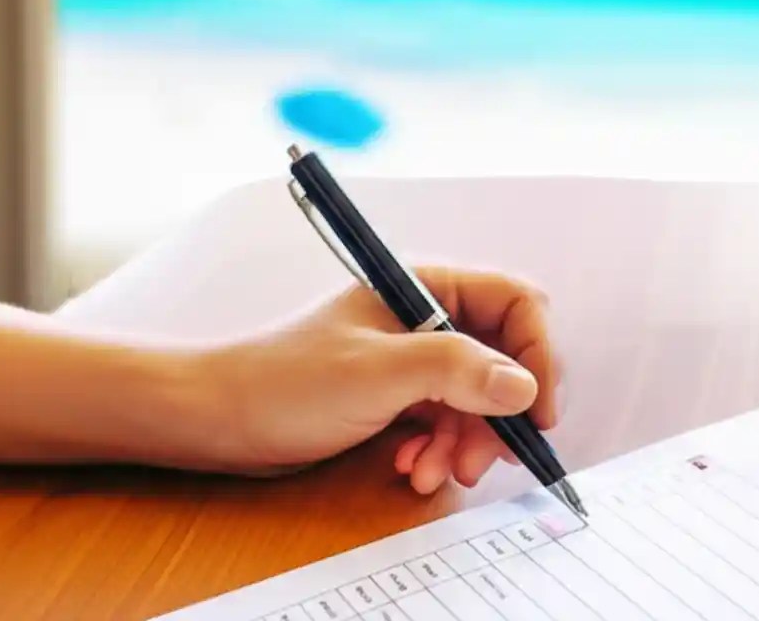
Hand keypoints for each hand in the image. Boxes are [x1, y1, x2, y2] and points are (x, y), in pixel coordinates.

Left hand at [191, 266, 559, 493]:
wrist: (220, 420)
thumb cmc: (287, 382)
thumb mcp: (378, 374)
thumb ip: (455, 371)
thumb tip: (524, 387)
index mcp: (426, 286)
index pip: (516, 303)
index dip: (537, 355)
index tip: (538, 411)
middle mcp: (427, 316)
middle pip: (503, 357)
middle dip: (498, 413)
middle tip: (485, 460)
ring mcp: (413, 357)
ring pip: (478, 397)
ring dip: (467, 441)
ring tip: (436, 473)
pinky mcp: (399, 394)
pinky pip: (447, 420)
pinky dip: (440, 449)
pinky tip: (412, 468)